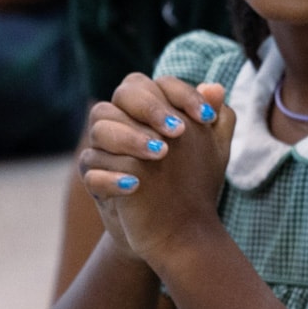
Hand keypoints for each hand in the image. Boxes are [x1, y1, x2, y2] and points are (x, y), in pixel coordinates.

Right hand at [79, 75, 232, 266]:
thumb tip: (216, 88)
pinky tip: (136, 184)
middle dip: (152, 109)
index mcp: (151, 107)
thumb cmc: (188, 175)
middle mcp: (122, 120)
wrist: (169, 224)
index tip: (207, 118)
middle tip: (178, 132)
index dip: (184, 96)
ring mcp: (103, 149)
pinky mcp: (93, 179)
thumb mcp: (209, 149)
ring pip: (101, 128)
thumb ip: (214, 118)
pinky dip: (111, 176)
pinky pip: (91, 171)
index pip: (160, 84)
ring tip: (161, 154)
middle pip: (124, 95)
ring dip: (131, 138)